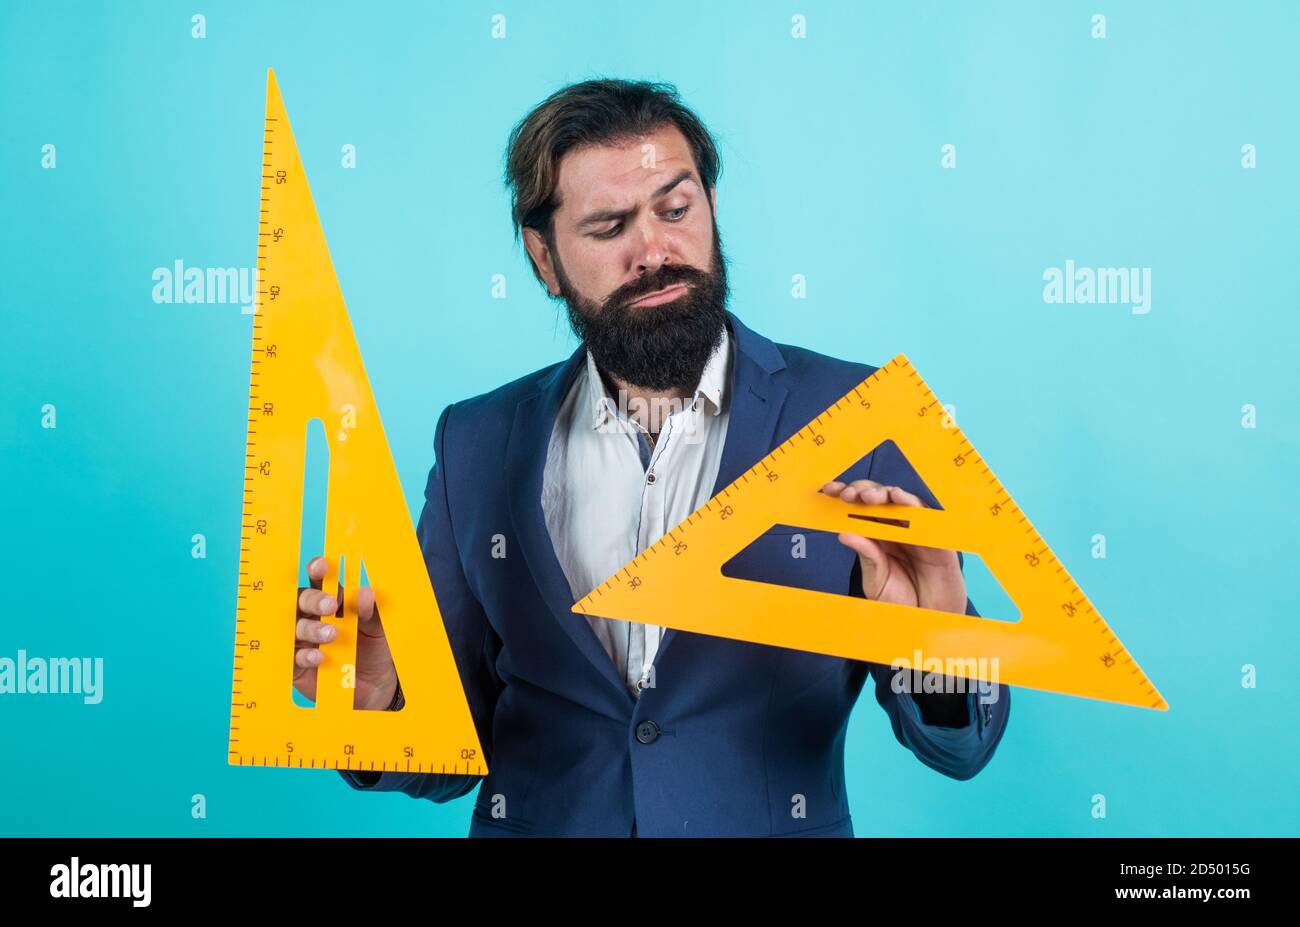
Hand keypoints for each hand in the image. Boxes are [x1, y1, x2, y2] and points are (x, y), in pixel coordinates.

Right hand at [293, 555, 398, 709]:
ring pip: (296, 627)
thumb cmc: (375, 649)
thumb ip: (372, 611)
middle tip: (330, 605)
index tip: (322, 567)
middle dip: (314, 599)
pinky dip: (306, 655)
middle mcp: (314, 617)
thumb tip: (366, 592)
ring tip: (331, 635)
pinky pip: (294, 657)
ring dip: (311, 629)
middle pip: (303, 600)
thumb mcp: (380, 628)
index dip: (317, 571)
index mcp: (333, 601)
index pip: (320, 581)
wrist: (376, 685)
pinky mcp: (298, 666)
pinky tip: (319, 657)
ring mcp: (304, 641)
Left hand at [821, 480, 966, 614]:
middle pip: (879, 501)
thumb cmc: (904, 600)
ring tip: (868, 497)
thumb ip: (866, 557)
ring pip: (901, 503)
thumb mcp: (877, 581)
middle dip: (862, 492)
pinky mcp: (937, 538)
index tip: (829, 491)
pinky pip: (926, 516)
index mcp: (879, 537)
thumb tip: (844, 534)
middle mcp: (897, 530)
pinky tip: (898, 497)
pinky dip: (912, 503)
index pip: (861, 509)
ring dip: (884, 494)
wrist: (930, 619)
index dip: (846, 496)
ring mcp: (917, 532)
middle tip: (847, 495)